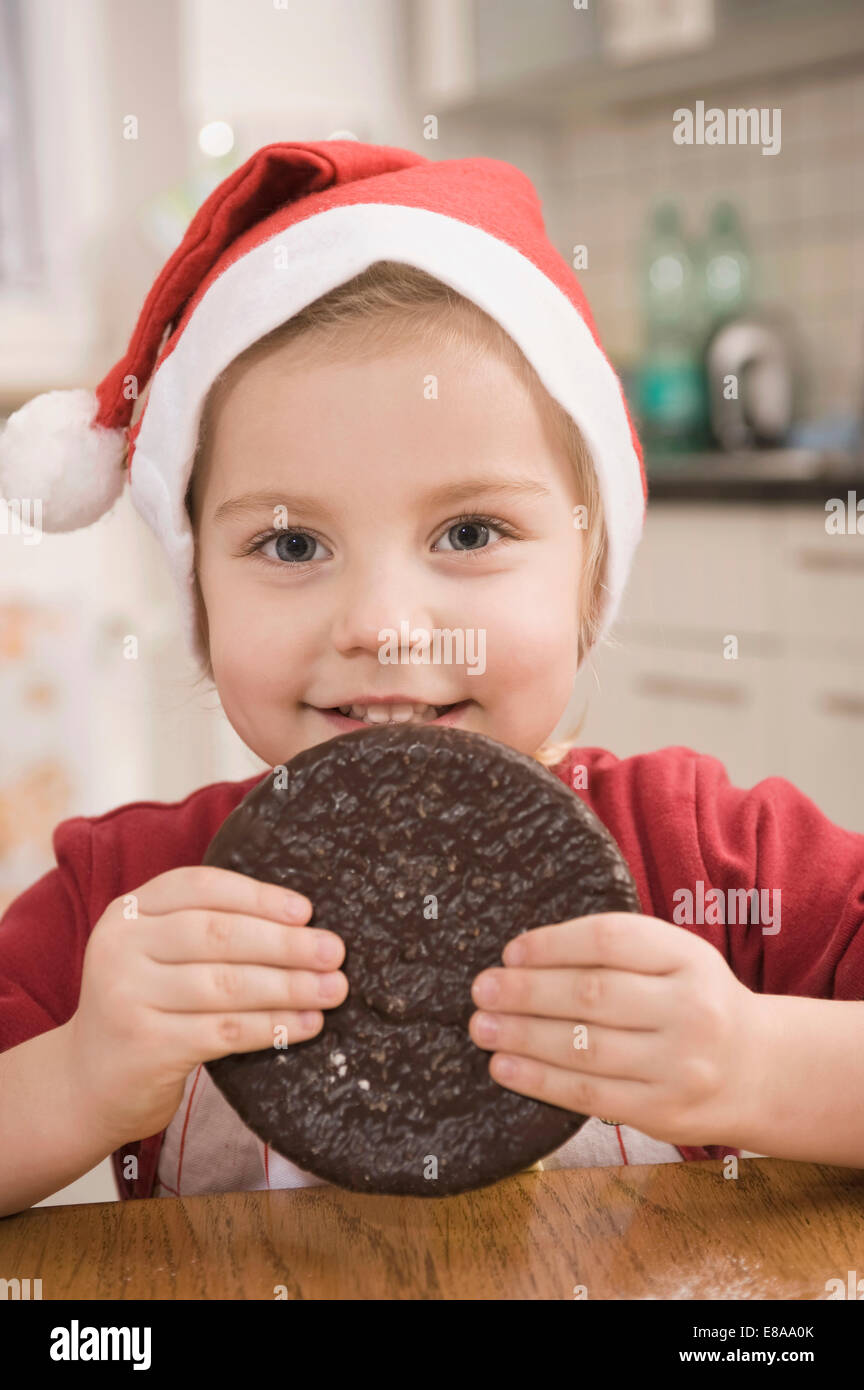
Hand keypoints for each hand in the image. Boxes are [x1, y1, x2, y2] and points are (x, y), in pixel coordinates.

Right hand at [67, 866, 346, 1147]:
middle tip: (335, 952)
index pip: (200, 887)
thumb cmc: (145, 1008)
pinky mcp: (146, 1046)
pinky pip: (225, 1031)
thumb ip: (206, 929)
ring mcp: (129, 997)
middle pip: (219, 934)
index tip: (306, 911)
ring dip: (290, 986)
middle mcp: (121, 947)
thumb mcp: (157, 955)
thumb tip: (303, 923)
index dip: (258, 896)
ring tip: (334, 989)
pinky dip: (273, 1026)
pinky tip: (308, 1024)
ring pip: (227, 984)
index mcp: (129, 912)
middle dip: (286, 943)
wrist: (87, 1083)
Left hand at [468, 912, 762, 1147]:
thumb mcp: (675, 960)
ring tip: (482, 1027)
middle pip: (592, 994)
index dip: (553, 944)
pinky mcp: (662, 1111)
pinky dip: (539, 1080)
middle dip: (526, 991)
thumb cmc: (695, 1002)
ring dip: (523, 1036)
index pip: (610, 939)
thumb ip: (617, 952)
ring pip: (584, 1047)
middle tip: (482, 989)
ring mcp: (679, 1064)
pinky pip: (589, 1094)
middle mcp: (689, 1009)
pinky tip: (504, 1066)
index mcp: (688, 958)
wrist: (759, 1069)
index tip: (511, 951)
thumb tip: (524, 957)